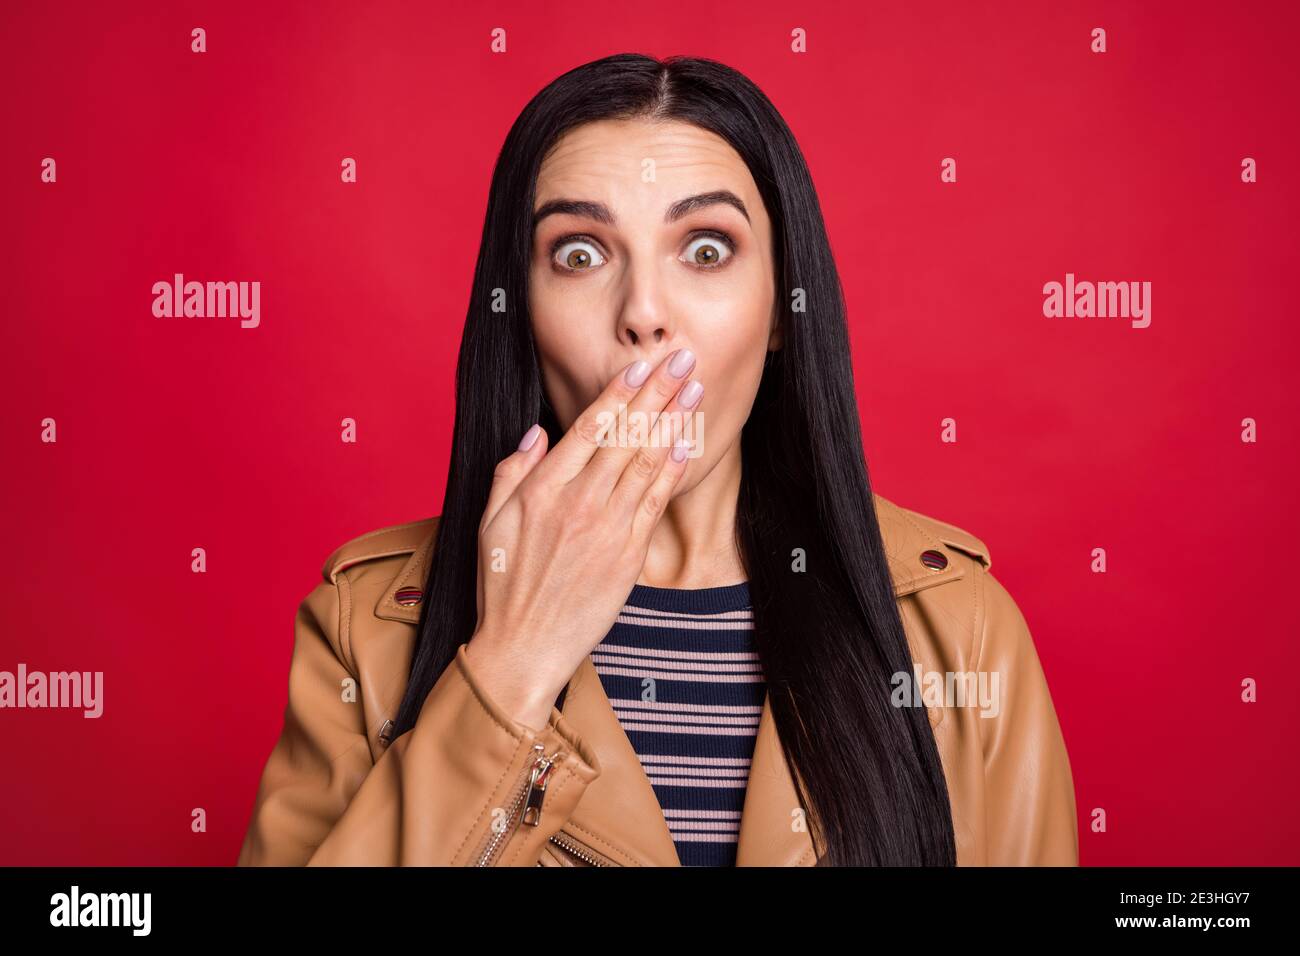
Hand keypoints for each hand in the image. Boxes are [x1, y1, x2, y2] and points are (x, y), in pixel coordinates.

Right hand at [464, 348, 704, 730]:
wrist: (523, 648)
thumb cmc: (502, 586)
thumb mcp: (488, 522)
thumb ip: (511, 471)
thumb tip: (537, 433)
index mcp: (541, 490)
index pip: (587, 428)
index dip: (618, 393)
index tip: (640, 365)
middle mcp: (577, 503)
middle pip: (625, 435)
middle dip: (657, 392)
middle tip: (682, 357)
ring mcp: (606, 529)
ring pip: (646, 462)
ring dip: (673, 421)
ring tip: (694, 389)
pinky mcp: (628, 555)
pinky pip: (655, 502)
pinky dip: (674, 469)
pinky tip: (689, 443)